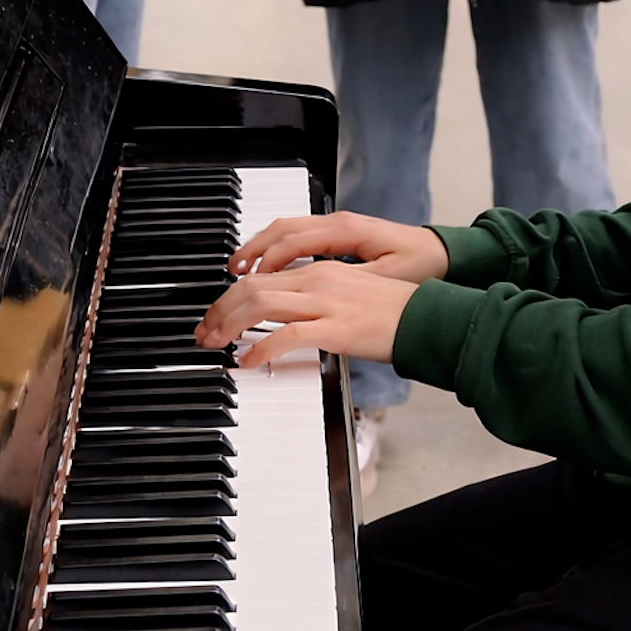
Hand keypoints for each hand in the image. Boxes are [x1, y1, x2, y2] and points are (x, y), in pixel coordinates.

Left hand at [195, 262, 417, 369]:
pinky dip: (260, 348)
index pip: (261, 276)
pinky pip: (286, 335)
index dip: (230, 295)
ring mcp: (326, 302)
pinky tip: (248, 360)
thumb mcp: (350, 296)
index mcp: (321, 270)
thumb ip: (319, 301)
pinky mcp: (335, 328)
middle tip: (204, 332)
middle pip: (252, 286)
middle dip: (219, 309)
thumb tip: (290, 320)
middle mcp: (318, 279)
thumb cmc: (394, 312)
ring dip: (230, 324)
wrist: (426, 318)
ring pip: (261, 304)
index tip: (217, 315)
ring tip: (216, 343)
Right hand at [229, 211, 448, 284]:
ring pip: (284, 230)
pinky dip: (275, 250)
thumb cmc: (419, 266)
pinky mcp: (338, 234)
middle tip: (229, 277)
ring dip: (258, 250)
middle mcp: (336, 223)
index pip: (290, 243)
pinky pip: (296, 237)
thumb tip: (313, 294)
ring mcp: (336, 226)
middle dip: (249, 254)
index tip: (245, 286)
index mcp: (345, 231)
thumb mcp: (385, 279)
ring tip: (237, 273)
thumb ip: (348, 284)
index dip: (264, 265)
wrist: (443, 254)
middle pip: (279, 231)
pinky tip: (266, 269)